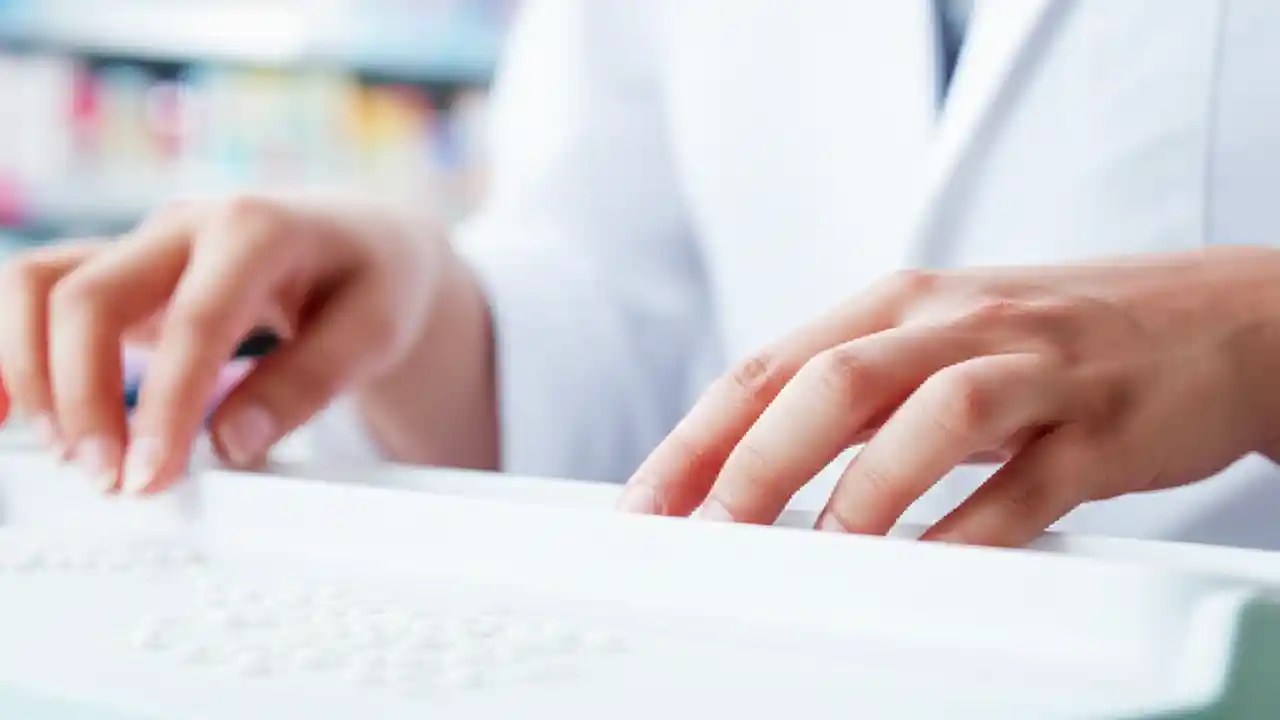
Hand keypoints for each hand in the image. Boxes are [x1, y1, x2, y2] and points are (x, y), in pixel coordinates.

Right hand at [0, 194, 467, 493]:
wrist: (365, 238)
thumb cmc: (374, 282)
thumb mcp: (376, 330)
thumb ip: (309, 381)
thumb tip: (229, 443)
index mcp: (255, 232)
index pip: (193, 322)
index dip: (163, 406)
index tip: (150, 479)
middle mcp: (183, 226)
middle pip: (88, 297)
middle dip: (82, 397)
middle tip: (112, 482)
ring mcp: (143, 244)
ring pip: (37, 284)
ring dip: (31, 372)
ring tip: (71, 454)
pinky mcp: (122, 271)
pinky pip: (37, 292)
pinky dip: (11, 350)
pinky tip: (11, 412)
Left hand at [618, 247, 1279, 546]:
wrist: (1216, 317)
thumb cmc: (1054, 337)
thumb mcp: (940, 341)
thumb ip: (854, 394)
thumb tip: (747, 468)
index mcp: (897, 305)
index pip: (768, 366)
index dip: (696, 439)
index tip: (647, 506)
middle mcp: (953, 324)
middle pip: (829, 384)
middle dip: (752, 465)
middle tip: (707, 537)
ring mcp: (1029, 369)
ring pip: (925, 416)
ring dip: (860, 492)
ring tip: (819, 554)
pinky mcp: (1097, 426)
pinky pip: (1023, 484)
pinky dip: (967, 530)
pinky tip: (929, 566)